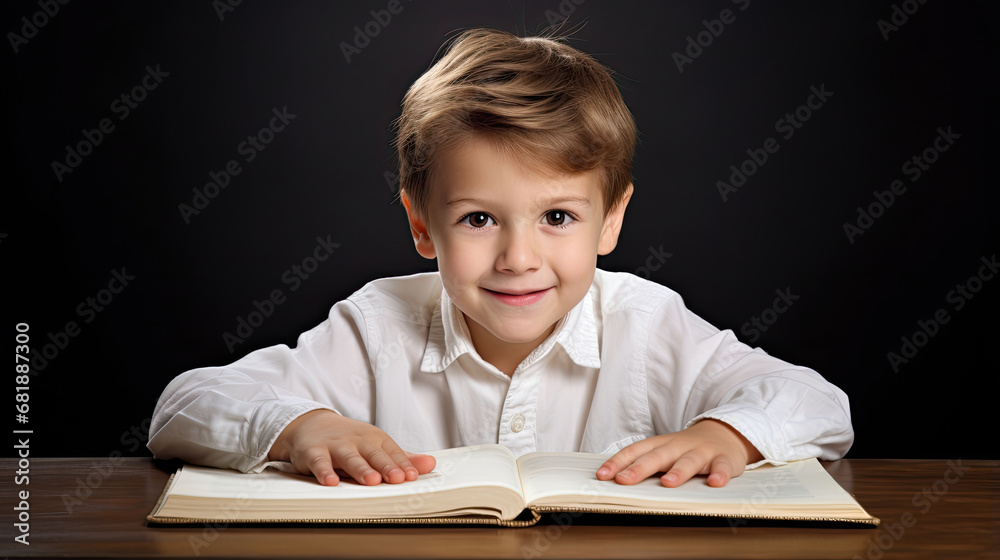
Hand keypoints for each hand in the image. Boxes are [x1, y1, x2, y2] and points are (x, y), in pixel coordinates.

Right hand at [267, 409, 435, 485]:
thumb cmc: (351, 441)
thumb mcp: (376, 446)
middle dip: (386, 466)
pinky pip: (319, 462)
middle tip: (398, 479)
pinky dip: (324, 471)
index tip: (412, 476)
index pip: (392, 452)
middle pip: (373, 454)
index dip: (402, 464)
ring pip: (349, 458)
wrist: (312, 424)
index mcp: (375, 439)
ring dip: (360, 469)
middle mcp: (357, 441)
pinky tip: (331, 482)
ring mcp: (335, 446)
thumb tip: (431, 464)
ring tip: (371, 481)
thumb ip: (402, 458)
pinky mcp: (314, 452)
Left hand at [595, 419, 762, 487]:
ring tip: (668, 483)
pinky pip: (722, 466)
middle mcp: (679, 446)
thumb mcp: (663, 451)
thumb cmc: (686, 448)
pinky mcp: (724, 459)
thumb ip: (643, 463)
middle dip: (640, 468)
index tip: (603, 476)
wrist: (724, 433)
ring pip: (689, 461)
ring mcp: (702, 451)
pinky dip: (720, 474)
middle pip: (658, 456)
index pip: (635, 451)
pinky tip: (715, 482)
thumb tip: (614, 480)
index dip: (618, 463)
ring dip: (678, 471)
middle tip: (624, 480)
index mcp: (660, 444)